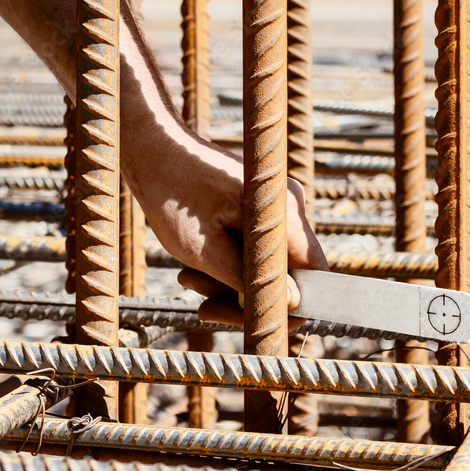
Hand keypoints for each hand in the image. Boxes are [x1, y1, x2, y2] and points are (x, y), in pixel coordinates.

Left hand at [130, 134, 327, 327]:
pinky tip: (196, 267)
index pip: (316, 275)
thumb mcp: (204, 251)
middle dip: (248, 296)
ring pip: (269, 262)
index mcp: (283, 214)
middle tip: (204, 305)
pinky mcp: (262, 206)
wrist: (153, 150)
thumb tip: (293, 306)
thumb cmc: (172, 196)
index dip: (293, 306)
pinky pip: (257, 247)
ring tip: (188, 279)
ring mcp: (277, 205)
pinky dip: (230, 262)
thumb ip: (249, 280)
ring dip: (232, 281)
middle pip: (289, 272)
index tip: (253, 320)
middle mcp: (289, 207)